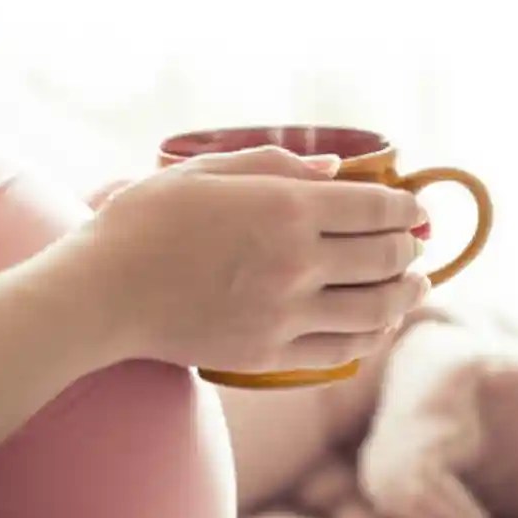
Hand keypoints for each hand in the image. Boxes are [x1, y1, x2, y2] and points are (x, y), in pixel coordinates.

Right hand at [79, 146, 430, 371]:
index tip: (415, 209)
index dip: (406, 208)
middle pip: (385, 259)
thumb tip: (335, 170)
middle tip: (416, 245)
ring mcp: (286, 313)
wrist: (101, 292)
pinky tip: (377, 325)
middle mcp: (297, 262)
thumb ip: (275, 165)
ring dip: (405, 295)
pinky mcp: (269, 352)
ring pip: (375, 309)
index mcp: (286, 208)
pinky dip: (371, 336)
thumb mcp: (205, 171)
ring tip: (415, 286)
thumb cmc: (145, 221)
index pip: (376, 209)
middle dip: (410, 249)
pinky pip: (342, 348)